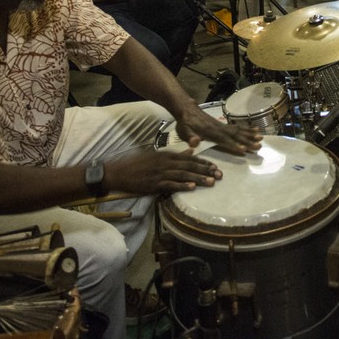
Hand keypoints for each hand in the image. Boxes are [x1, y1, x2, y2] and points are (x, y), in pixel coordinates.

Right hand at [105, 148, 222, 194]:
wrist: (119, 172)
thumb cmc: (137, 163)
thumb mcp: (156, 155)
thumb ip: (174, 154)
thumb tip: (191, 151)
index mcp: (166, 155)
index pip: (189, 158)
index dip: (203, 163)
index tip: (215, 166)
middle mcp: (165, 163)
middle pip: (189, 166)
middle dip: (205, 170)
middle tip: (219, 174)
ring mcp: (160, 173)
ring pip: (183, 175)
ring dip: (198, 179)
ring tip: (211, 182)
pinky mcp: (154, 184)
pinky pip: (170, 185)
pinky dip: (181, 186)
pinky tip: (191, 188)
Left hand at [175, 110, 261, 155]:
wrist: (187, 109)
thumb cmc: (185, 123)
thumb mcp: (184, 130)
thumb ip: (190, 137)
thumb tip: (195, 143)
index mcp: (211, 132)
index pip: (224, 140)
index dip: (233, 145)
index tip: (244, 150)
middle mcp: (219, 128)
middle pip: (236, 135)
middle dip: (247, 141)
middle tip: (259, 146)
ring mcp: (222, 126)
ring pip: (239, 131)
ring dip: (250, 135)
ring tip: (261, 138)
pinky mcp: (223, 125)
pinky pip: (238, 127)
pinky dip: (247, 128)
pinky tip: (255, 129)